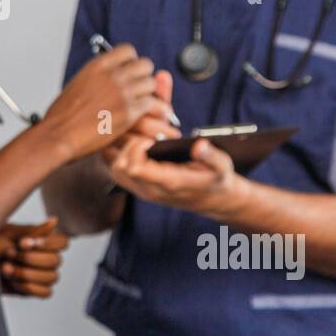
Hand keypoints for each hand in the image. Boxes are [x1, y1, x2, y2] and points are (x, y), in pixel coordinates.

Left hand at [0, 217, 69, 297]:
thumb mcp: (8, 234)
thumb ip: (33, 231)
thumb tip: (55, 220)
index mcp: (41, 240)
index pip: (62, 242)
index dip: (47, 243)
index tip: (23, 242)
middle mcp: (44, 257)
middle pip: (56, 261)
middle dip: (31, 259)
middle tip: (9, 254)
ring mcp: (39, 274)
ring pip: (52, 277)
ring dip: (27, 274)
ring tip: (6, 269)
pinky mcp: (31, 289)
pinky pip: (45, 292)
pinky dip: (30, 287)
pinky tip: (13, 282)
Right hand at [41, 45, 179, 162]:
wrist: (59, 134)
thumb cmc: (62, 115)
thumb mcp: (77, 83)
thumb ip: (97, 77)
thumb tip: (106, 76)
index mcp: (98, 66)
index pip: (128, 51)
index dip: (132, 61)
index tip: (130, 70)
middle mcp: (112, 75)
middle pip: (145, 65)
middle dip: (144, 76)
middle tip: (140, 88)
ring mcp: (122, 93)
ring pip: (151, 83)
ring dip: (149, 93)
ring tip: (144, 102)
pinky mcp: (129, 112)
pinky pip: (152, 103)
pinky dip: (153, 109)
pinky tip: (149, 114)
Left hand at [106, 132, 240, 214]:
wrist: (213, 199)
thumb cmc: (216, 178)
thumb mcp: (222, 166)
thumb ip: (211, 155)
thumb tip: (199, 145)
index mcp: (169, 183)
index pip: (136, 168)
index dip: (138, 148)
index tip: (152, 138)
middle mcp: (151, 190)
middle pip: (120, 168)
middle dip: (127, 146)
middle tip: (144, 136)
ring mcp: (143, 191)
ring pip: (114, 171)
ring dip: (121, 151)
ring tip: (140, 140)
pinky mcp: (139, 188)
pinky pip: (117, 173)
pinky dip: (120, 156)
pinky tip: (136, 145)